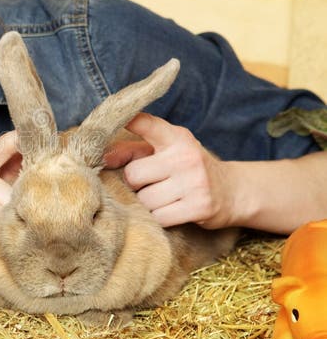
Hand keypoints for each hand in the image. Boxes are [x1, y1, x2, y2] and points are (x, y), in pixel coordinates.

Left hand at [103, 113, 231, 228]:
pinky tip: (172, 210)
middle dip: (136, 183)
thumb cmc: (188, 169)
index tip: (113, 120)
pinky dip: (160, 218)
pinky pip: (159, 217)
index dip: (127, 121)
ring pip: (144, 199)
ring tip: (165, 197)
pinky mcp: (199, 206)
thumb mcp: (166, 152)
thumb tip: (104, 158)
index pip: (146, 124)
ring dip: (148, 203)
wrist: (233, 191)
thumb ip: (133, 151)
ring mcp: (194, 181)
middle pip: (133, 174)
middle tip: (151, 183)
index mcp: (176, 137)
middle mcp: (185, 156)